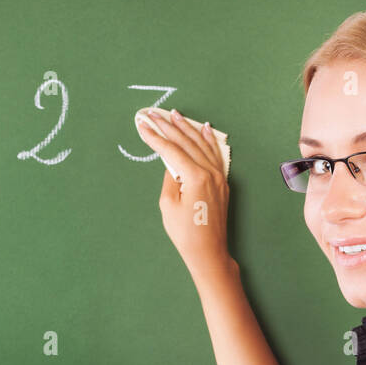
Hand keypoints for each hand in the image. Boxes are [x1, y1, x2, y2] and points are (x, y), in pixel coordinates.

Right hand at [134, 108, 230, 274]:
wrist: (208, 251)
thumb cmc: (186, 233)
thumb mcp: (168, 205)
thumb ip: (170, 178)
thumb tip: (172, 164)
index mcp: (196, 176)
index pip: (172, 150)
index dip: (155, 137)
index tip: (143, 125)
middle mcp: (210, 172)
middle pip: (186, 142)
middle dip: (168, 126)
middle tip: (153, 114)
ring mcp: (219, 176)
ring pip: (202, 144)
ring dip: (187, 127)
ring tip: (175, 114)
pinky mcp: (222, 182)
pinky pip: (215, 154)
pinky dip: (208, 140)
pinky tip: (204, 128)